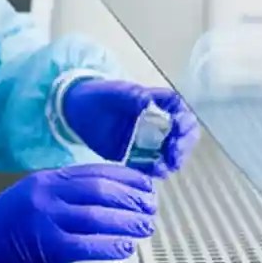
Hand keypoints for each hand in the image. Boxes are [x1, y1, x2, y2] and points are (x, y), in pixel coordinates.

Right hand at [0, 165, 156, 262]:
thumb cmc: (1, 225)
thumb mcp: (33, 195)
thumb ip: (65, 194)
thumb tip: (105, 200)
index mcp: (48, 179)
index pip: (97, 171)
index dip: (127, 178)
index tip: (145, 185)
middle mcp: (49, 193)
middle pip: (103, 190)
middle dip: (133, 199)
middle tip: (150, 207)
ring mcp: (47, 218)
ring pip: (100, 215)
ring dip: (128, 223)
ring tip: (143, 227)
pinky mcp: (47, 245)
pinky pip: (88, 244)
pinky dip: (111, 245)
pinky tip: (124, 248)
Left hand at [62, 79, 200, 177]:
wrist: (76, 110)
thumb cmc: (99, 94)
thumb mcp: (116, 91)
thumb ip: (133, 96)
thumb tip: (148, 100)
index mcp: (156, 104)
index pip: (181, 111)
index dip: (185, 120)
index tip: (178, 126)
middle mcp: (156, 124)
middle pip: (183, 136)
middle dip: (184, 144)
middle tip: (175, 152)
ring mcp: (147, 142)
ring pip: (171, 153)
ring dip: (174, 160)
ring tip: (168, 164)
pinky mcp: (135, 157)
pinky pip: (151, 166)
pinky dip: (156, 169)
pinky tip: (155, 171)